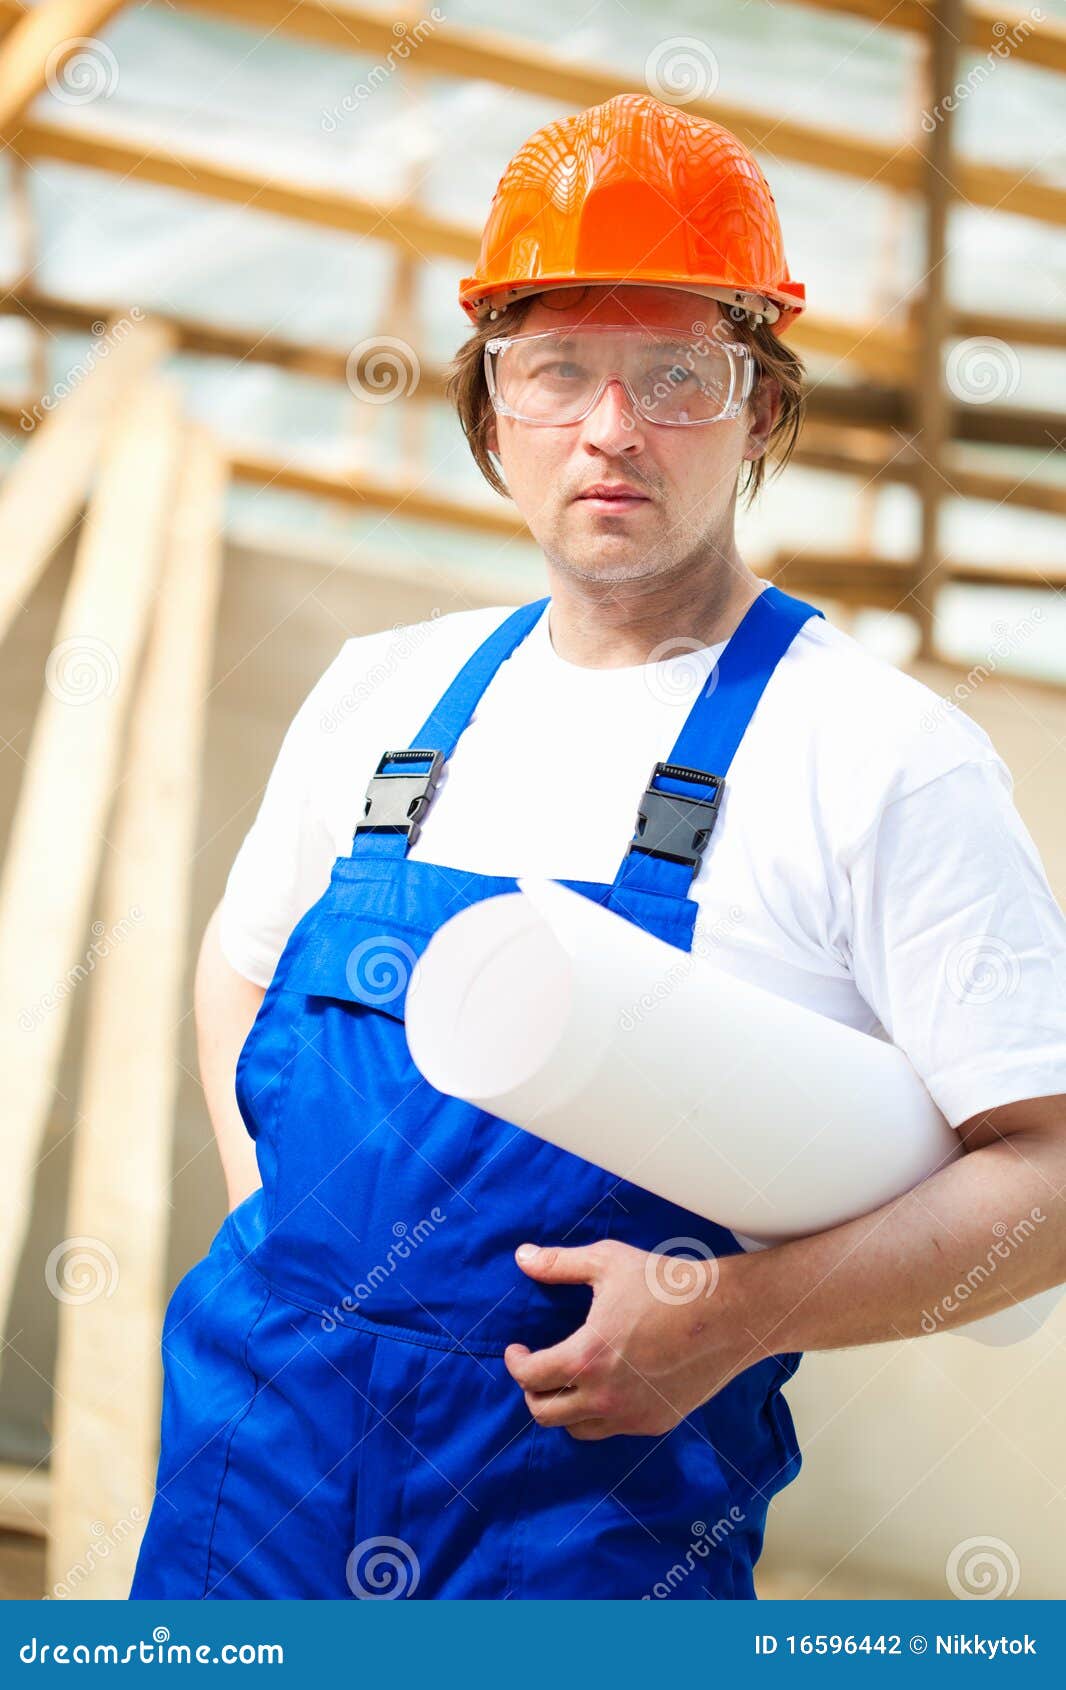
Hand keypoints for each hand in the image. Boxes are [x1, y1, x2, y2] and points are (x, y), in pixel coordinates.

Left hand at [503, 1238, 753, 1439]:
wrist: (727, 1314)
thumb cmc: (666, 1285)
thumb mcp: (607, 1263)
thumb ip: (560, 1264)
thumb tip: (522, 1257)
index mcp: (587, 1358)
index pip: (531, 1377)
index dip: (515, 1363)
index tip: (518, 1350)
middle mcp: (605, 1396)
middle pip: (545, 1414)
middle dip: (532, 1392)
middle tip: (538, 1369)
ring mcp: (631, 1415)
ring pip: (577, 1430)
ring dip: (564, 1409)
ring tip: (568, 1381)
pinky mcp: (655, 1423)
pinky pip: (612, 1429)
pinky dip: (599, 1414)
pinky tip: (606, 1387)